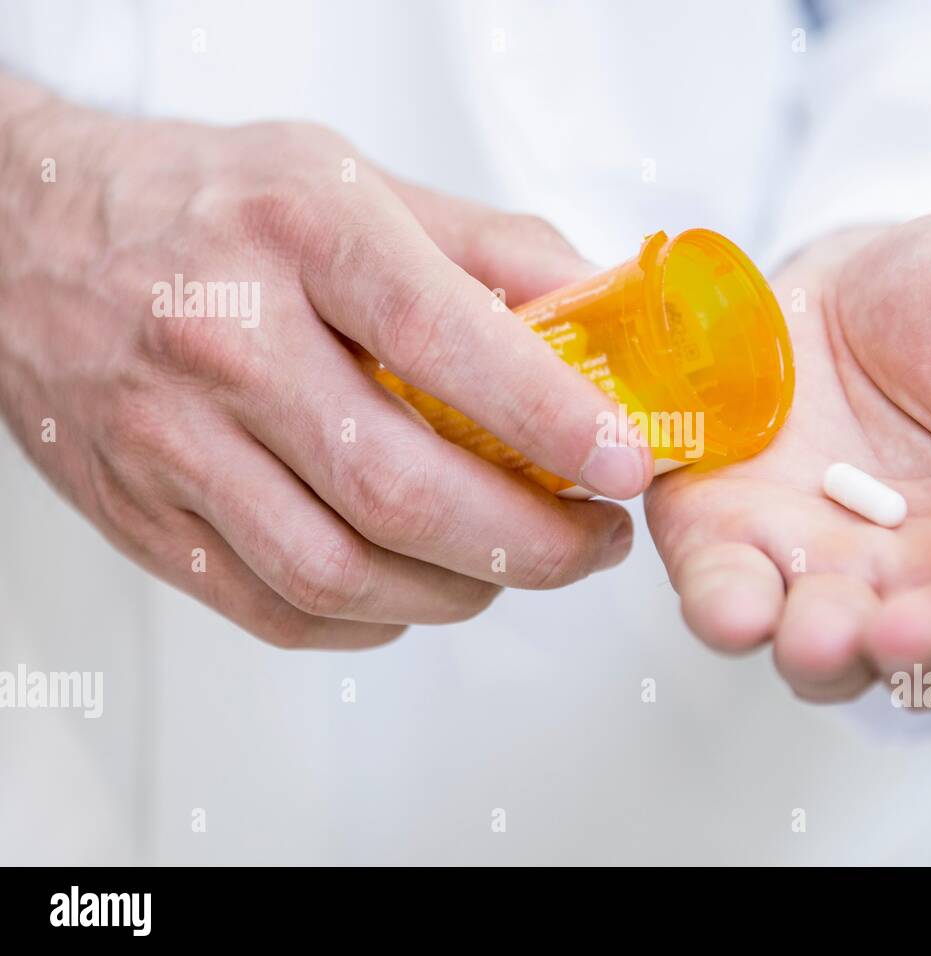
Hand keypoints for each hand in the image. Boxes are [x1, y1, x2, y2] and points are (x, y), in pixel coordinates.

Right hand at [0, 75, 650, 648]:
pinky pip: (274, 609)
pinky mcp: (142, 513)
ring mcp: (171, 438)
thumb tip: (603, 318)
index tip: (626, 465)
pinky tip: (415, 587)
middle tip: (592, 543)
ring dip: (458, 594)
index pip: (442, 339)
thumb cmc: (208, 203)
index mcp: (299, 232)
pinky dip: (371, 622)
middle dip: (528, 542)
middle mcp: (225, 337)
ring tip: (515, 567)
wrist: (27, 231)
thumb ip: (489, 250)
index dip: (551, 417)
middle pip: (398, 488)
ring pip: (339, 571)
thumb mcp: (356, 181)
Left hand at [645, 212, 930, 701]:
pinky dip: (729, 611)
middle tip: (903, 624)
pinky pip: (732, 605)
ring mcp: (830, 575)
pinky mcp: (736, 552)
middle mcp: (930, 578)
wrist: (825, 283)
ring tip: (816, 630)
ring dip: (827, 655)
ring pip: (838, 658)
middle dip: (929, 654)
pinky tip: (731, 605)